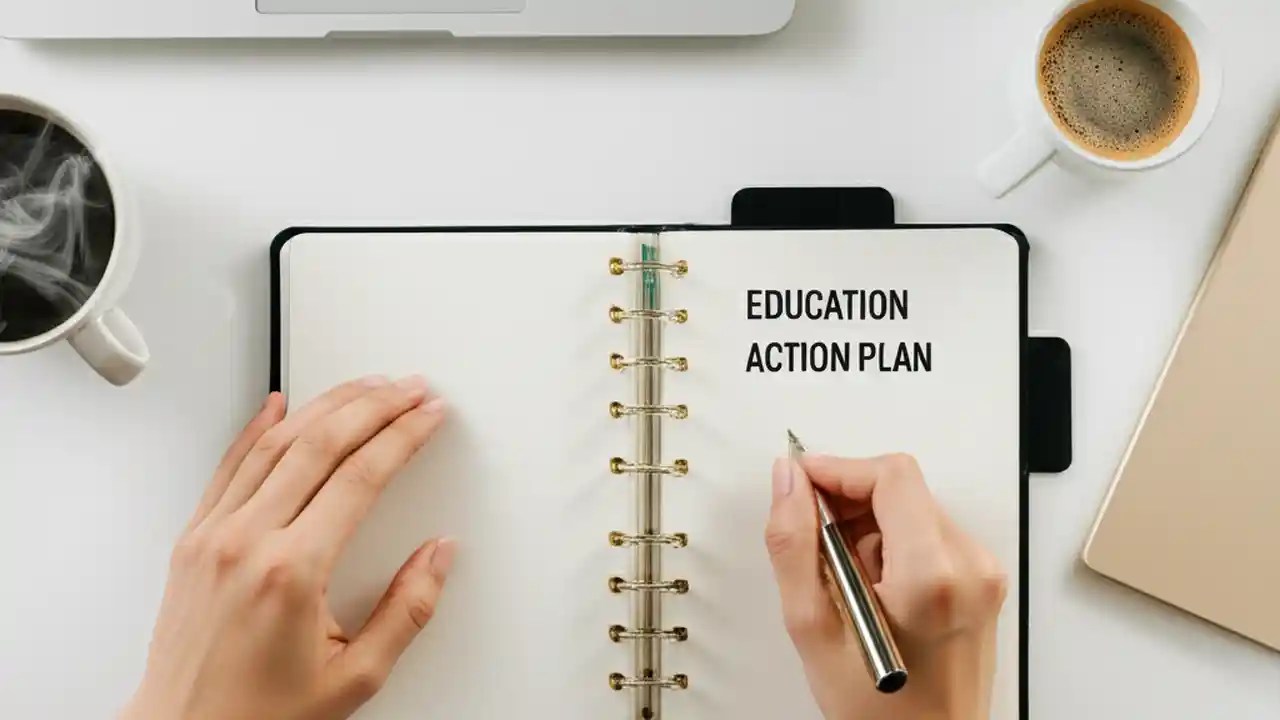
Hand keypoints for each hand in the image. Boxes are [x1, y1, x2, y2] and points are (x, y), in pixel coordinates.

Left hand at [122, 375, 452, 719]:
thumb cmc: (259, 715)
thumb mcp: (356, 677)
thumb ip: (407, 611)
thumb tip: (439, 556)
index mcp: (291, 572)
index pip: (360, 477)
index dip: (402, 437)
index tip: (428, 416)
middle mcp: (247, 542)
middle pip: (320, 444)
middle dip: (374, 405)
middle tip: (408, 388)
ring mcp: (213, 536)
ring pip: (274, 443)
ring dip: (326, 405)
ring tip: (364, 386)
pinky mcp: (192, 540)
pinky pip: (228, 465)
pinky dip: (257, 428)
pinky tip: (278, 405)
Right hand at [765, 453, 1007, 719]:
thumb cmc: (879, 712)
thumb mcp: (813, 627)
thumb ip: (795, 544)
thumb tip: (788, 483)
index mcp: (932, 575)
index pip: (890, 476)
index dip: (838, 470)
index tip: (802, 483)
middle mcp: (970, 567)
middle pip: (902, 490)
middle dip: (850, 504)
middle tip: (816, 544)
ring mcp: (983, 575)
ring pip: (914, 510)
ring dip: (869, 529)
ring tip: (847, 582)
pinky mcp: (982, 582)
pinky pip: (930, 536)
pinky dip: (893, 547)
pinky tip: (872, 588)